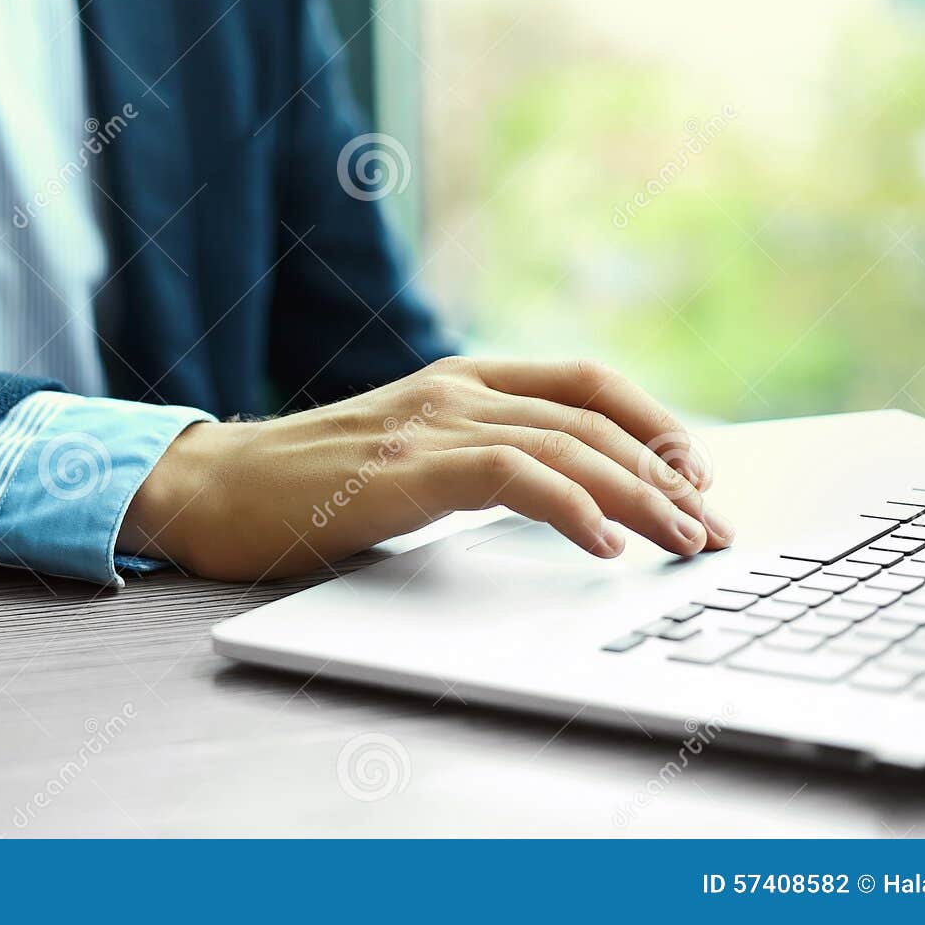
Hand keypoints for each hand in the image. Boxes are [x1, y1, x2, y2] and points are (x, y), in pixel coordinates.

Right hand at [117, 357, 732, 580]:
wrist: (213, 488)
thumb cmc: (304, 485)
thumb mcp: (404, 457)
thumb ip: (470, 458)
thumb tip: (555, 497)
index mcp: (457, 380)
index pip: (581, 381)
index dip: (652, 421)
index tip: (698, 471)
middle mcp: (453, 389)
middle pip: (589, 418)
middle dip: (665, 474)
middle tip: (710, 528)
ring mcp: (429, 421)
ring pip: (565, 444)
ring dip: (639, 496)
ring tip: (683, 542)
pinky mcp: (405, 466)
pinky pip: (511, 475)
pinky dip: (569, 507)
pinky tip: (604, 543)